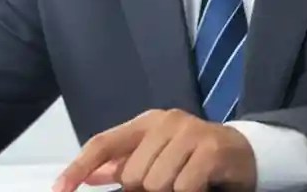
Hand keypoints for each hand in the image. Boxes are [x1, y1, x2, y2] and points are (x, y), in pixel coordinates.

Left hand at [53, 109, 255, 191]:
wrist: (247, 153)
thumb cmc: (194, 158)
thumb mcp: (156, 156)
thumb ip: (122, 165)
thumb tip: (87, 177)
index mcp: (144, 123)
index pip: (102, 144)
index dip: (78, 167)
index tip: (59, 189)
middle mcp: (164, 121)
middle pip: (132, 175)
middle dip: (146, 190)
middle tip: (170, 183)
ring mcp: (188, 132)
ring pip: (156, 184)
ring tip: (187, 182)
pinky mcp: (210, 149)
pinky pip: (182, 188)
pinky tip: (201, 185)